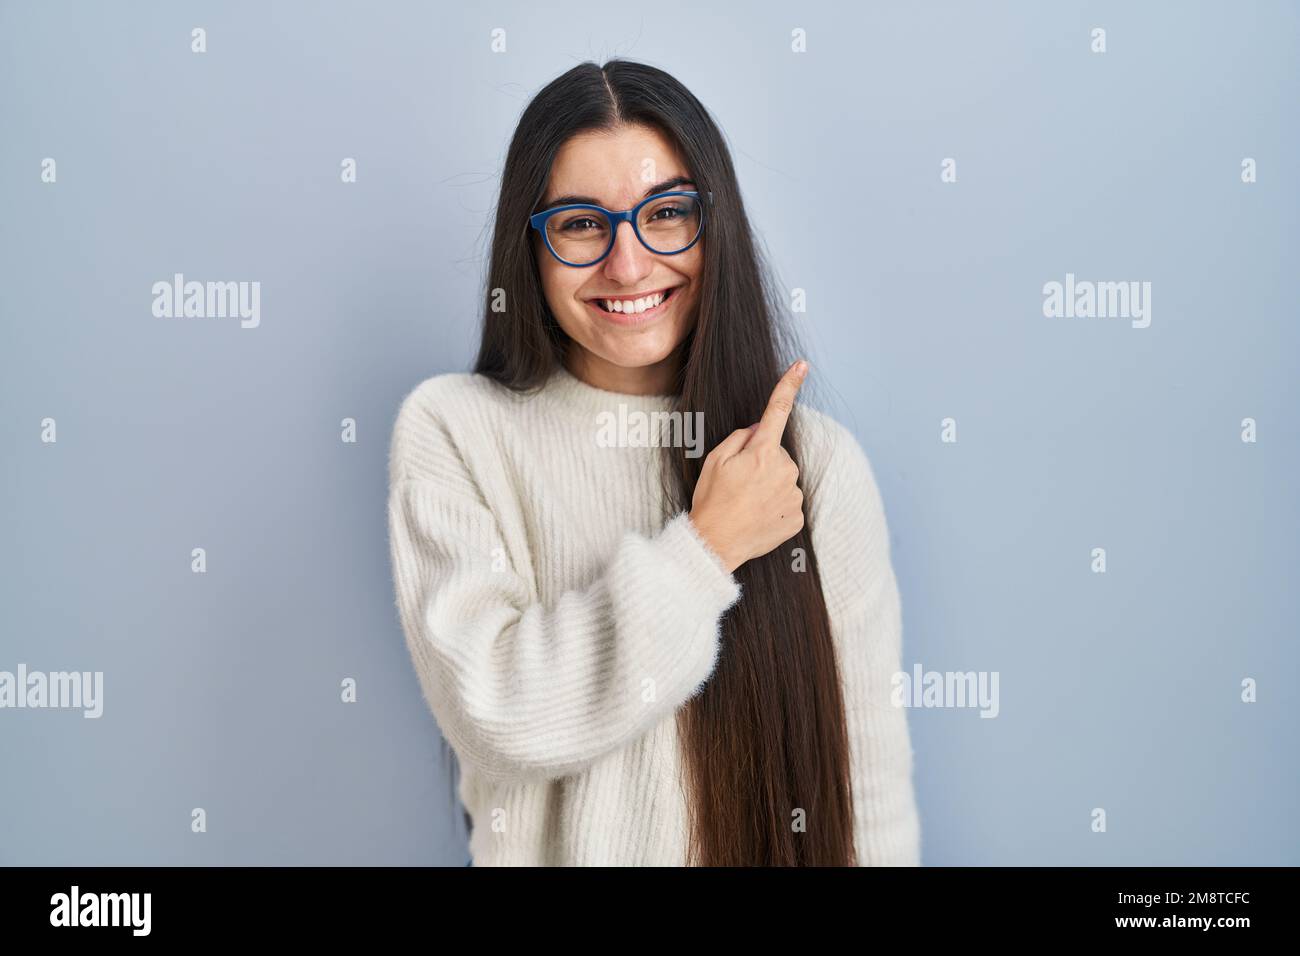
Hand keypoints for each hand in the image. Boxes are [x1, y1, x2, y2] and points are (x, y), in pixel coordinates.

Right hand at [688, 360, 808, 573]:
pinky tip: (758, 517)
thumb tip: (756, 429)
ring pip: (784, 479)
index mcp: (762, 452)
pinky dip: (775, 507)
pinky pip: (788, 503)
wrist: (716, 545)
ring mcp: (793, 495)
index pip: (777, 411)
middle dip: (762, 462)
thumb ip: (739, 438)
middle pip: (776, 454)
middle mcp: (784, 470)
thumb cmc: (711, 501)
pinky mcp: (798, 517)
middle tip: (739, 483)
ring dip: (769, 486)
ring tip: (746, 504)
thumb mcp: (715, 461)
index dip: (789, 385)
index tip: (802, 365)